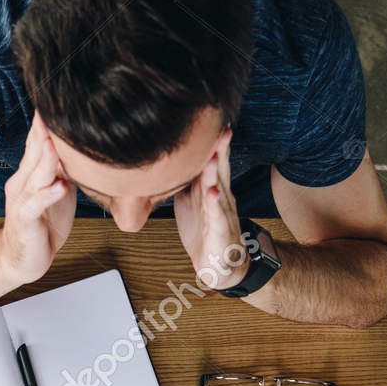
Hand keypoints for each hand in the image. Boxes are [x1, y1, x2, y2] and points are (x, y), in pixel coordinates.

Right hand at [0, 112, 74, 283]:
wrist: (19, 259)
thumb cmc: (43, 225)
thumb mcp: (57, 191)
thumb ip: (64, 169)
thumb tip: (86, 148)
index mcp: (31, 173)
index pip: (38, 141)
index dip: (46, 122)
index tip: (58, 98)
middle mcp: (23, 182)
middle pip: (34, 151)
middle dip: (44, 131)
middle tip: (54, 108)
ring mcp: (23, 200)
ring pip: (35, 175)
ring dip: (45, 159)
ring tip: (54, 143)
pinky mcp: (26, 220)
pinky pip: (36, 205)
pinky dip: (48, 195)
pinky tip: (60, 186)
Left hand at [173, 140, 247, 290]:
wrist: (219, 265)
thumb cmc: (205, 230)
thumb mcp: (191, 200)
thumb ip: (184, 180)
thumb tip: (164, 160)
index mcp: (213, 189)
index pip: (214, 162)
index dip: (213, 143)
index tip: (213, 120)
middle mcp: (221, 199)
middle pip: (220, 171)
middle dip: (220, 151)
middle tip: (221, 129)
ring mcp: (222, 216)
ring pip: (220, 192)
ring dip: (217, 174)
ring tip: (214, 157)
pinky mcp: (220, 235)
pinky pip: (218, 219)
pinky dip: (215, 207)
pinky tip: (213, 194)